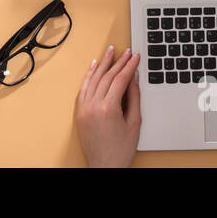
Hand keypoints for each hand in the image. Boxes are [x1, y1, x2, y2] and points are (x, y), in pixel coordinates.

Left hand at [76, 46, 141, 167]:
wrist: (105, 166)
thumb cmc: (121, 150)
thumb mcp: (134, 123)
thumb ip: (134, 98)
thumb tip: (134, 79)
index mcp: (108, 108)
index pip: (120, 79)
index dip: (129, 66)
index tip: (135, 57)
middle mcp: (93, 106)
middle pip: (107, 77)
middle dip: (118, 62)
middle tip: (126, 52)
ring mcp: (84, 108)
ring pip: (93, 79)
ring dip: (103, 64)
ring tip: (110, 51)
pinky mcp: (80, 112)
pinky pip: (84, 89)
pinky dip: (89, 76)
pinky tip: (94, 67)